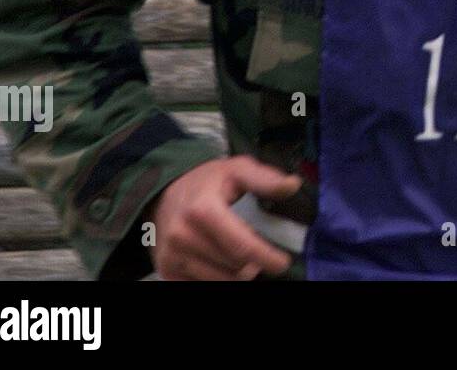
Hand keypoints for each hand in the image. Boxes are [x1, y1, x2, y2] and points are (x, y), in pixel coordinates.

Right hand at [146, 156, 302, 280]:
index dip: (267, 257)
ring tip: (240, 257)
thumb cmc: (207, 182)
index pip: (241, 247)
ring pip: (221, 281)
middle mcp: (183, 236)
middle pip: (235, 266)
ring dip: (237, 273)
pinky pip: (202, 286)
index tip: (282, 262)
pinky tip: (221, 264)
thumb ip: (265, 180)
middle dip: (253, 263)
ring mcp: (172, 256)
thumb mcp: (237, 170)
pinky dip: (218, 279)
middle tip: (258, 253)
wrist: (162, 195)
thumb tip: (293, 185)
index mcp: (202, 210)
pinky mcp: (166, 271)